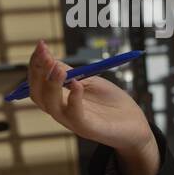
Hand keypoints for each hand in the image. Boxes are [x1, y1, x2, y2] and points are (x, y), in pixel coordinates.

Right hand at [26, 40, 155, 158]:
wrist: (136, 125)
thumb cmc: (113, 104)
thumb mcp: (92, 82)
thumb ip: (72, 73)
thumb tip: (52, 60)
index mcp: (60, 99)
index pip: (38, 81)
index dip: (37, 64)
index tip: (41, 45)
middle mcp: (62, 110)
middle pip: (38, 93)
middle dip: (38, 72)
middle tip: (46, 54)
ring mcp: (73, 121)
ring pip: (50, 105)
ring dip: (51, 84)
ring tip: (58, 69)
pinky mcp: (87, 129)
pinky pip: (74, 114)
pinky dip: (74, 98)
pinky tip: (77, 85)